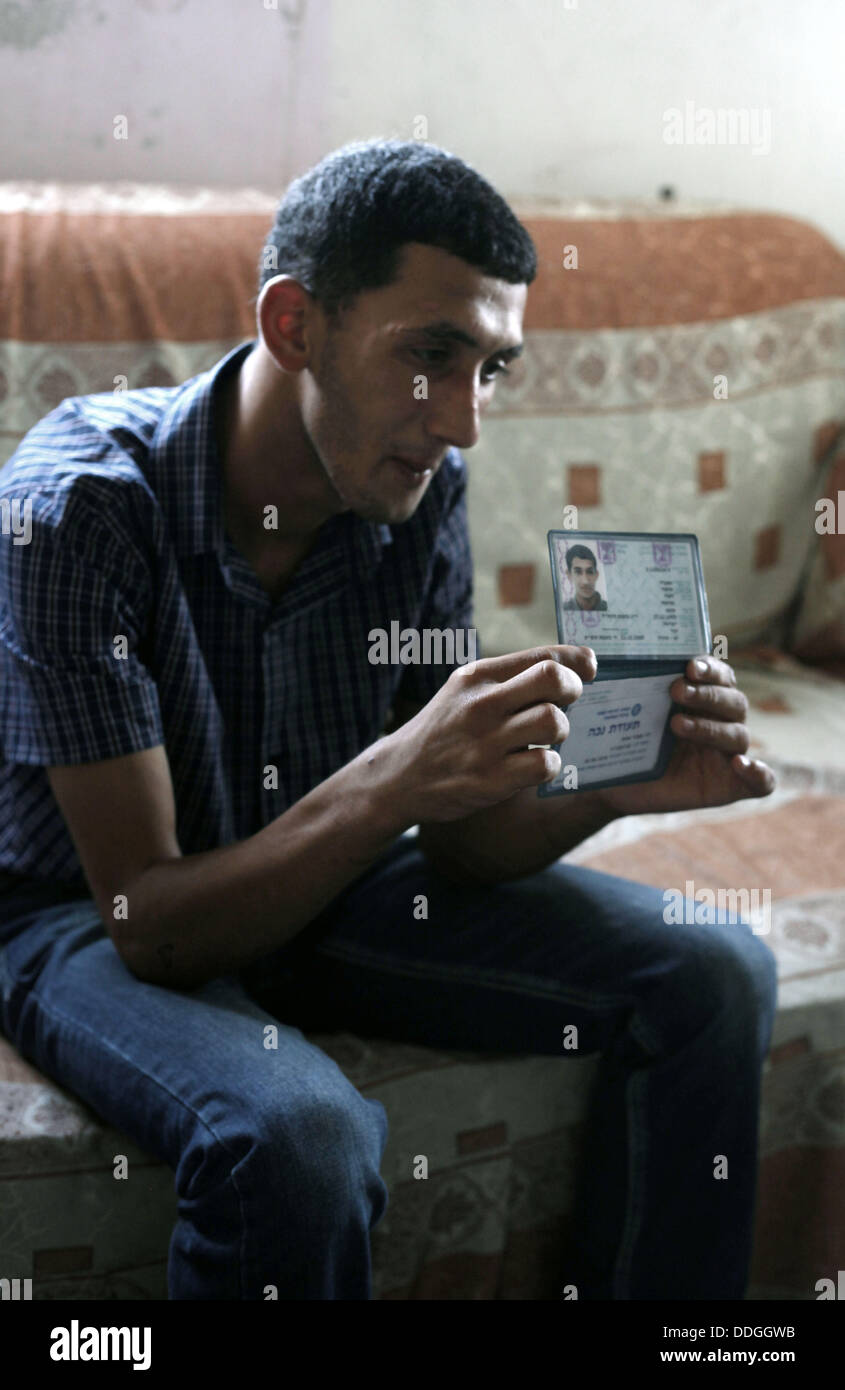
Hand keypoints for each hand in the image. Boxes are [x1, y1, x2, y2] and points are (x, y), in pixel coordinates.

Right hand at [381, 644, 596, 822]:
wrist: (398, 776)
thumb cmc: (444, 730)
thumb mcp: (464, 691)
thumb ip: (509, 678)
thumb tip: (571, 667)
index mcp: (478, 676)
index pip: (542, 656)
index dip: (577, 659)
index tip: (589, 667)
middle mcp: (481, 705)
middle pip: (553, 679)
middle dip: (573, 688)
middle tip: (568, 701)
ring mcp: (485, 743)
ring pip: (553, 722)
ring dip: (560, 730)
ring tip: (545, 737)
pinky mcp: (490, 780)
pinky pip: (544, 764)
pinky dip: (548, 765)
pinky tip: (534, 764)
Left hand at [598, 655, 775, 816]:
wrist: (611, 784)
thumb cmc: (620, 740)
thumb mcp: (622, 712)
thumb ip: (628, 684)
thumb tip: (600, 650)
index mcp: (701, 697)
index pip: (720, 675)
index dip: (711, 668)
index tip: (688, 666)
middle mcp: (719, 721)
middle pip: (734, 702)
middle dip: (707, 694)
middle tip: (674, 691)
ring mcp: (727, 754)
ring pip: (739, 735)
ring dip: (712, 728)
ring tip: (676, 725)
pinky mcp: (730, 786)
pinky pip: (763, 782)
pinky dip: (760, 773)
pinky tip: (740, 765)